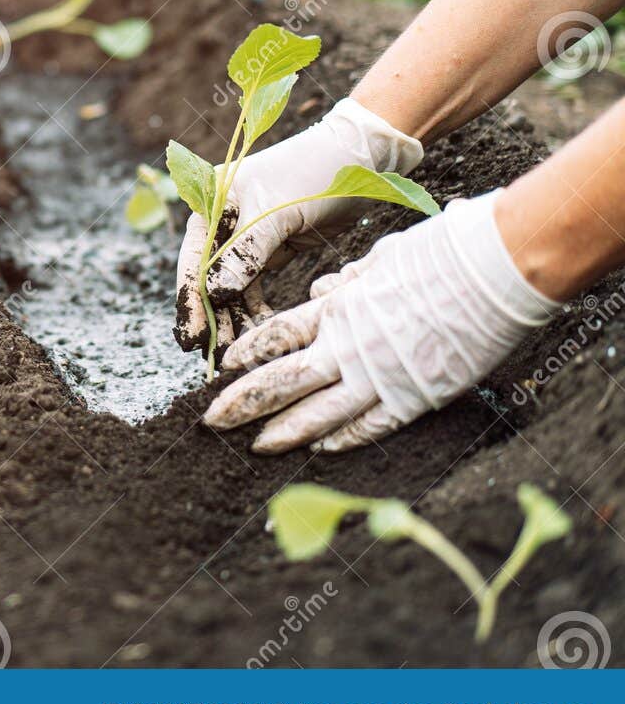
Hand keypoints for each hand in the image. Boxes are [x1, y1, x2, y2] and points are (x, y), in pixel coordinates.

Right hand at [174, 97, 423, 351]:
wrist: (360, 158)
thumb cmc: (314, 173)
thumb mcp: (277, 212)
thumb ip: (244, 252)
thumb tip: (213, 293)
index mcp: (211, 201)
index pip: (194, 258)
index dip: (189, 300)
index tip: (190, 338)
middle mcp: (221, 219)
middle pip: (208, 277)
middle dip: (212, 316)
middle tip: (214, 356)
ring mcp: (244, 235)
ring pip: (231, 286)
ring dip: (233, 317)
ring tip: (236, 352)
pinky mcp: (269, 246)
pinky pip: (253, 285)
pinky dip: (253, 307)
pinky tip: (257, 328)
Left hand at [203, 191, 559, 451]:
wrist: (494, 271)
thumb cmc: (439, 254)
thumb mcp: (379, 259)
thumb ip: (345, 282)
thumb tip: (317, 293)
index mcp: (336, 308)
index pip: (277, 336)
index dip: (247, 353)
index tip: (220, 367)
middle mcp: (348, 346)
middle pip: (282, 379)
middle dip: (242, 402)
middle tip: (210, 421)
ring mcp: (380, 376)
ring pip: (318, 412)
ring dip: (282, 431)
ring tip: (251, 446)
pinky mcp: (414, 398)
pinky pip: (370, 425)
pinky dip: (343, 438)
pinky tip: (320, 450)